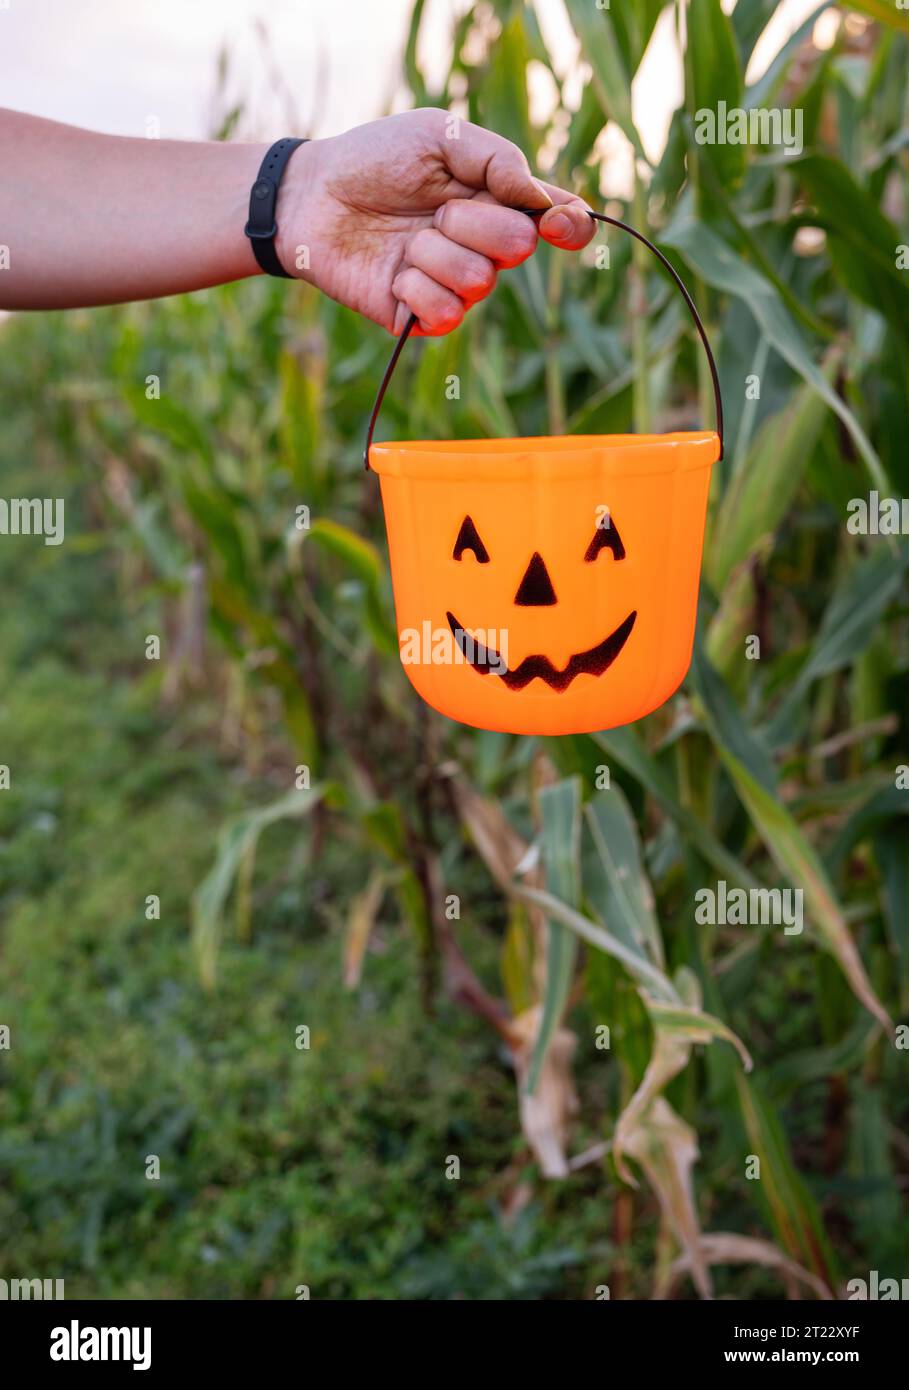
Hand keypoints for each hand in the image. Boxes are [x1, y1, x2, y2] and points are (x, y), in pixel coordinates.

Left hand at [277, 109, 594, 335]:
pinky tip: (394, 271)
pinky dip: (416, 286)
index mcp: (499, 201)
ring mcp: (456, 285)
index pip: (561, 221)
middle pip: (519, 248)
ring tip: (406, 238)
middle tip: (437, 209)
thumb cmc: (375, 159)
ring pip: (480, 281)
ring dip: (435, 251)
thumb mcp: (438, 136)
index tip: (554, 223)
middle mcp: (486, 247)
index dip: (569, 226)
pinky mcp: (422, 317)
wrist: (312, 196)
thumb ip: (495, 157)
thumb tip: (539, 197)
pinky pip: (446, 313)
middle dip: (477, 222)